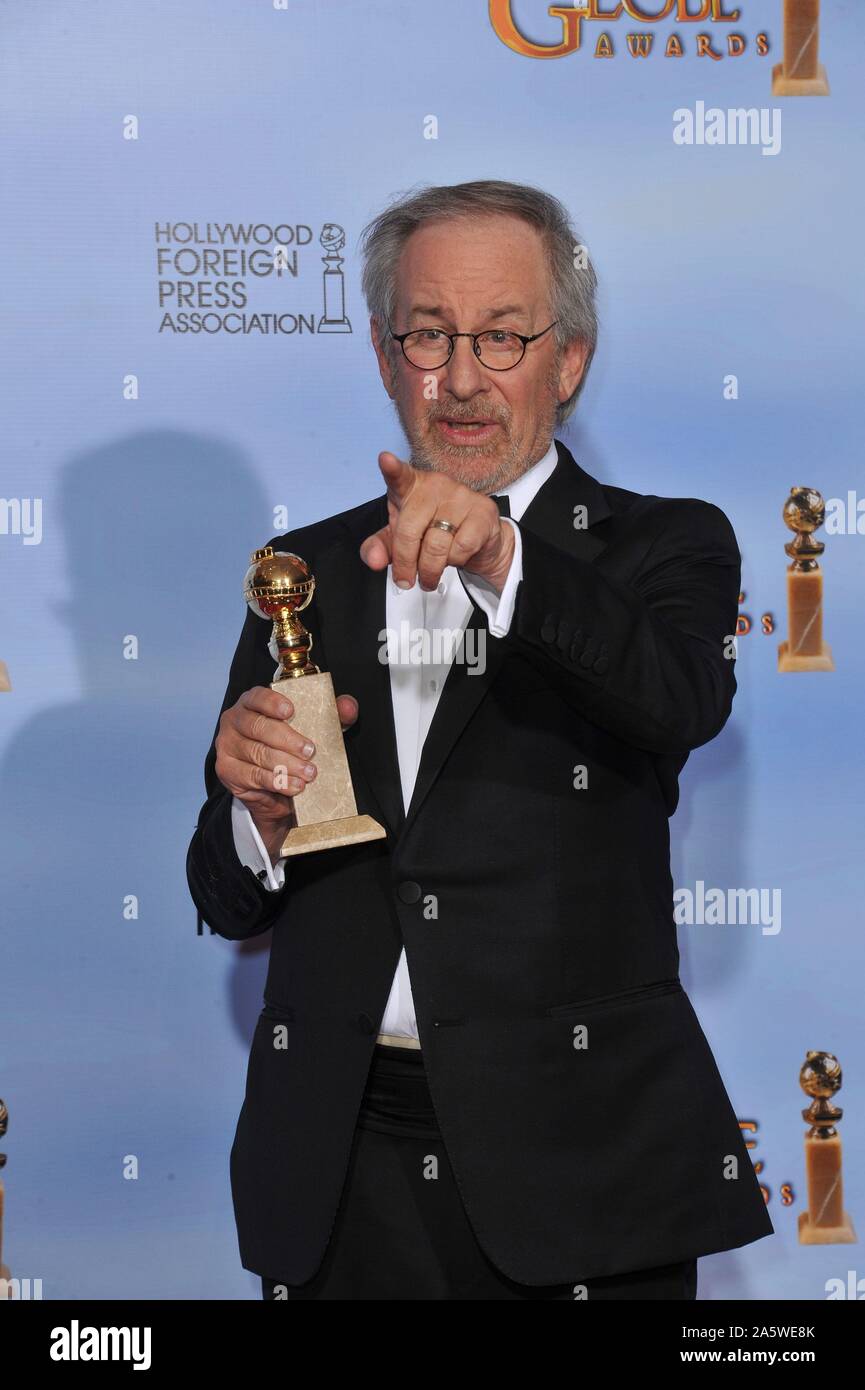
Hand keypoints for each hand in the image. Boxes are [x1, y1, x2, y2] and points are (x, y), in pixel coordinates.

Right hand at [215, 686, 358, 860]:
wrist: (276, 788)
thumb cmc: (292, 748)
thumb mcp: (316, 728)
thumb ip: (333, 714)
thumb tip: (348, 706)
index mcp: (252, 702)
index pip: (257, 696)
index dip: (272, 703)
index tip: (291, 711)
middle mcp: (234, 720)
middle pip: (258, 726)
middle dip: (287, 740)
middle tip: (310, 751)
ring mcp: (227, 745)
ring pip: (257, 753)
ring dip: (286, 764)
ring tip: (308, 773)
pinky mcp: (227, 769)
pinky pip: (252, 775)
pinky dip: (276, 781)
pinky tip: (294, 785)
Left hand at [359, 451, 515, 594]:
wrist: (480, 539)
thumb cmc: (434, 531)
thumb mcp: (400, 539)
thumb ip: (380, 547)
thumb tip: (374, 561)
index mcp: (411, 487)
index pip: (399, 475)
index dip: (392, 469)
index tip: (384, 460)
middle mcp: (435, 485)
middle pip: (410, 530)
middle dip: (405, 563)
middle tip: (406, 580)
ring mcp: (460, 496)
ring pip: (435, 545)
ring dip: (430, 569)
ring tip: (431, 573)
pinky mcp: (482, 511)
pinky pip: (461, 548)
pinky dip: (455, 561)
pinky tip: (457, 555)